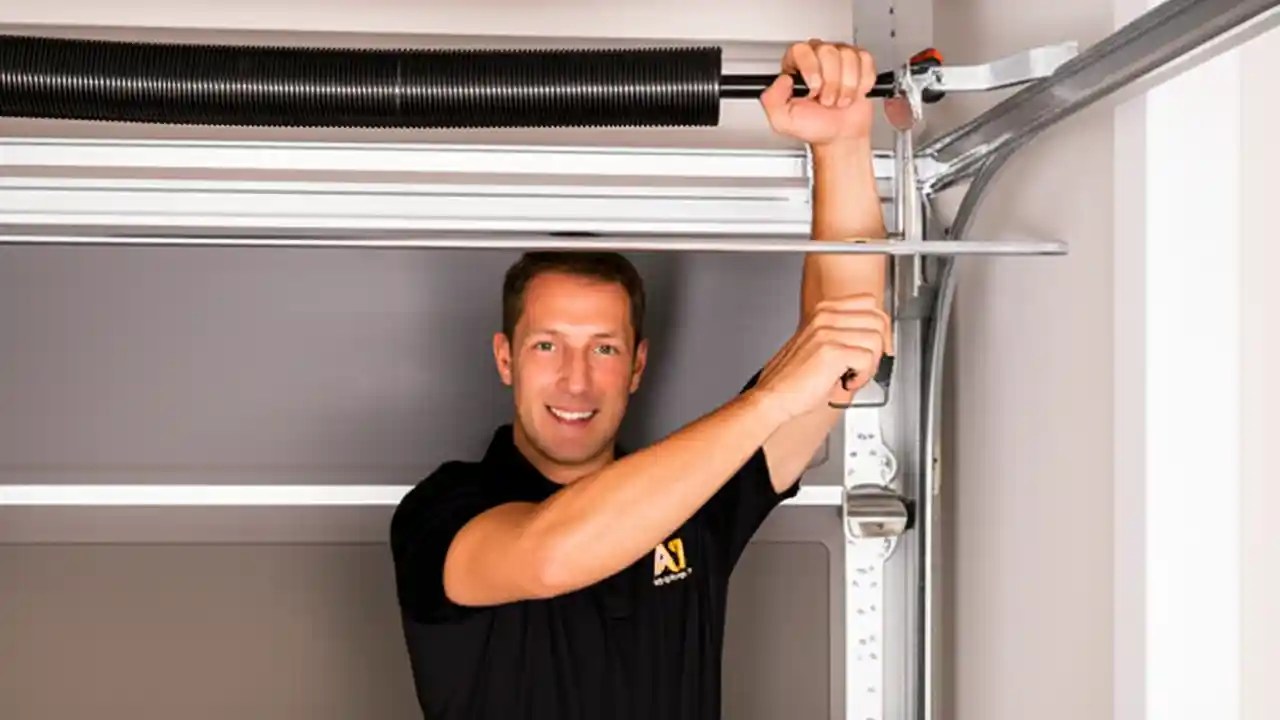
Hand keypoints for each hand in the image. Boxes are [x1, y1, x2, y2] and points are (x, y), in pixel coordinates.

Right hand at [752, 294, 892, 420]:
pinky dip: (862, 377)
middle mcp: (825, 317)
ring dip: (871, 364)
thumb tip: (876, 338)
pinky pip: (867, 359)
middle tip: (865, 365)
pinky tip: (847, 382)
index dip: (879, 327)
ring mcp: (827, 332)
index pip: (869, 303)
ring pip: (876, 340)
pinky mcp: (831, 352)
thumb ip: (843, 334)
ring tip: (853, 376)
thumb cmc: (793, 378)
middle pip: (878, 320)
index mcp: (823, 311)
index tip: (876, 347)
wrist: (772, 397)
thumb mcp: (818, 344)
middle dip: (879, 348)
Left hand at [759, 40, 877, 149]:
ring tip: (838, 99)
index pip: (801, 50)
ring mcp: (839, 57)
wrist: (839, 136)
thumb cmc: (814, 127)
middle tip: (827, 100)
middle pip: (828, 51)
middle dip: (831, 83)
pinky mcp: (859, 63)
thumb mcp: (782, 120)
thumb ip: (771, 100)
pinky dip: (861, 83)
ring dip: (846, 86)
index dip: (811, 69)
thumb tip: (782, 79)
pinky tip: (853, 93)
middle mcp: (816, 57)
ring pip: (848, 56)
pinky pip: (865, 62)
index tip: (813, 90)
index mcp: (795, 65)